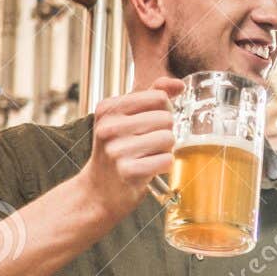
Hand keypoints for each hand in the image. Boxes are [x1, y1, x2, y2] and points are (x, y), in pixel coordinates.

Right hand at [74, 77, 183, 224]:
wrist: (98, 191)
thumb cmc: (117, 151)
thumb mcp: (125, 119)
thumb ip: (151, 97)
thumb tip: (178, 84)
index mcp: (108, 108)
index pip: (158, 97)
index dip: (164, 111)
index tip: (150, 125)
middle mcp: (109, 127)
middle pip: (166, 118)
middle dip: (165, 133)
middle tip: (148, 146)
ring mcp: (117, 150)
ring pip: (168, 138)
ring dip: (165, 150)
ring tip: (147, 157)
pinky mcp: (128, 171)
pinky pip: (166, 160)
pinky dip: (164, 166)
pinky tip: (149, 169)